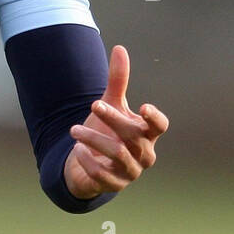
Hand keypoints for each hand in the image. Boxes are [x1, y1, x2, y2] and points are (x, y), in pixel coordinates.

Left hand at [65, 44, 167, 198]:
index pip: (160, 126)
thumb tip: (119, 48)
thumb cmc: (107, 131)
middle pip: (134, 136)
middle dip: (113, 119)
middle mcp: (145, 153)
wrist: (91, 163)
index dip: (155, 118)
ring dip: (93, 139)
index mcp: (148, 133)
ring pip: (117, 154)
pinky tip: (76, 148)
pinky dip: (87, 160)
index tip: (144, 107)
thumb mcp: (112, 105)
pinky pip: (102, 173)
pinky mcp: (115, 184)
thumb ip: (118, 81)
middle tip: (92, 105)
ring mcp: (131, 171)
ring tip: (73, 130)